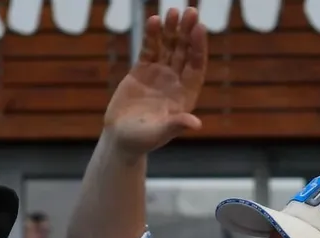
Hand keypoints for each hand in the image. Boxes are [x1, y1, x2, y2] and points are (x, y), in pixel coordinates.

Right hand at [103, 6, 207, 155]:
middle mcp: (175, 82)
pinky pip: (150, 49)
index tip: (199, 28)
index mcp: (185, 95)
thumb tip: (195, 124)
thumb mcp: (158, 133)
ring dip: (171, 30)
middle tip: (190, 12)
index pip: (195, 67)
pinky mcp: (142, 71)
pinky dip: (152, 36)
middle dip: (187, 32)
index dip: (198, 48)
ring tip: (172, 11)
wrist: (120, 139)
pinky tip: (153, 21)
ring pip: (168, 47)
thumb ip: (175, 125)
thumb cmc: (141, 141)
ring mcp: (159, 74)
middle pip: (184, 52)